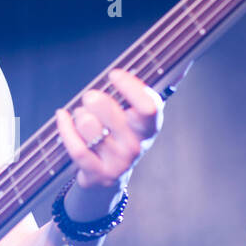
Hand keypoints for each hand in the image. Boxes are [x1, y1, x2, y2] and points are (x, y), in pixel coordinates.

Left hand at [54, 69, 163, 190]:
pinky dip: (65, 128)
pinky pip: (76, 147)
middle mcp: (136, 146)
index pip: (149, 107)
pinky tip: (62, 115)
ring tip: (81, 114)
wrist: (109, 179)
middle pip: (112, 114)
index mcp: (149, 128)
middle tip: (90, 97)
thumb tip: (182, 67)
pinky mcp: (96, 174)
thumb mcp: (138, 119)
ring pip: (90, 127)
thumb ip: (149, 92)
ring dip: (80, 115)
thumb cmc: (121, 137)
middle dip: (96, 100)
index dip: (130, 87)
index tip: (114, 75)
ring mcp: (117, 162)